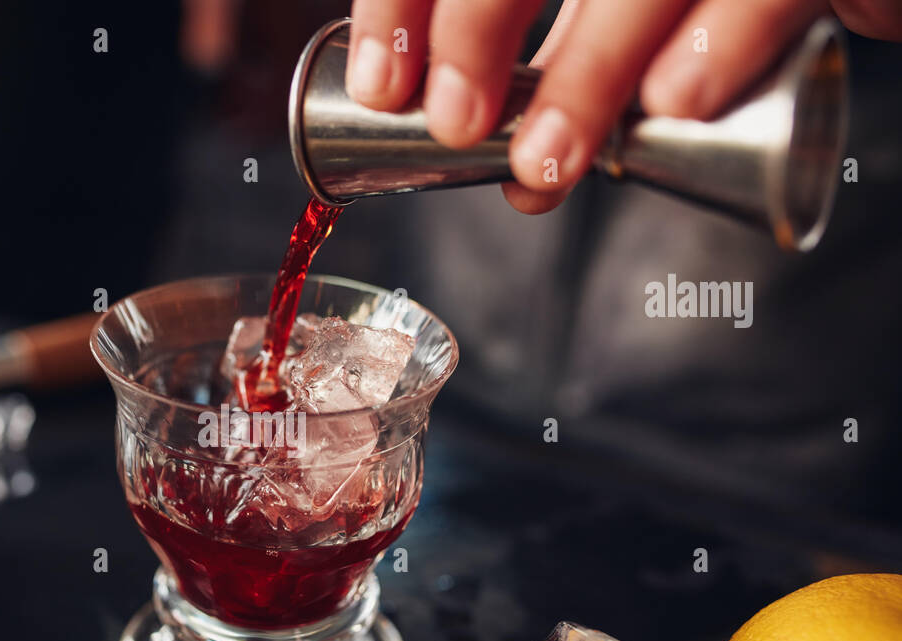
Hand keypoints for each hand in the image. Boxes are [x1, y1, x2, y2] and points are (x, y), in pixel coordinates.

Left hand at [345, 0, 901, 214]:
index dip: (409, 2)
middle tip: (452, 122)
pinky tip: (672, 106)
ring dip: (585, 72)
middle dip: (476, 27)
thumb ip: (562, 50)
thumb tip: (489, 145)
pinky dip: (720, 44)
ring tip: (543, 161)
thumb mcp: (621, 6)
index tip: (385, 84)